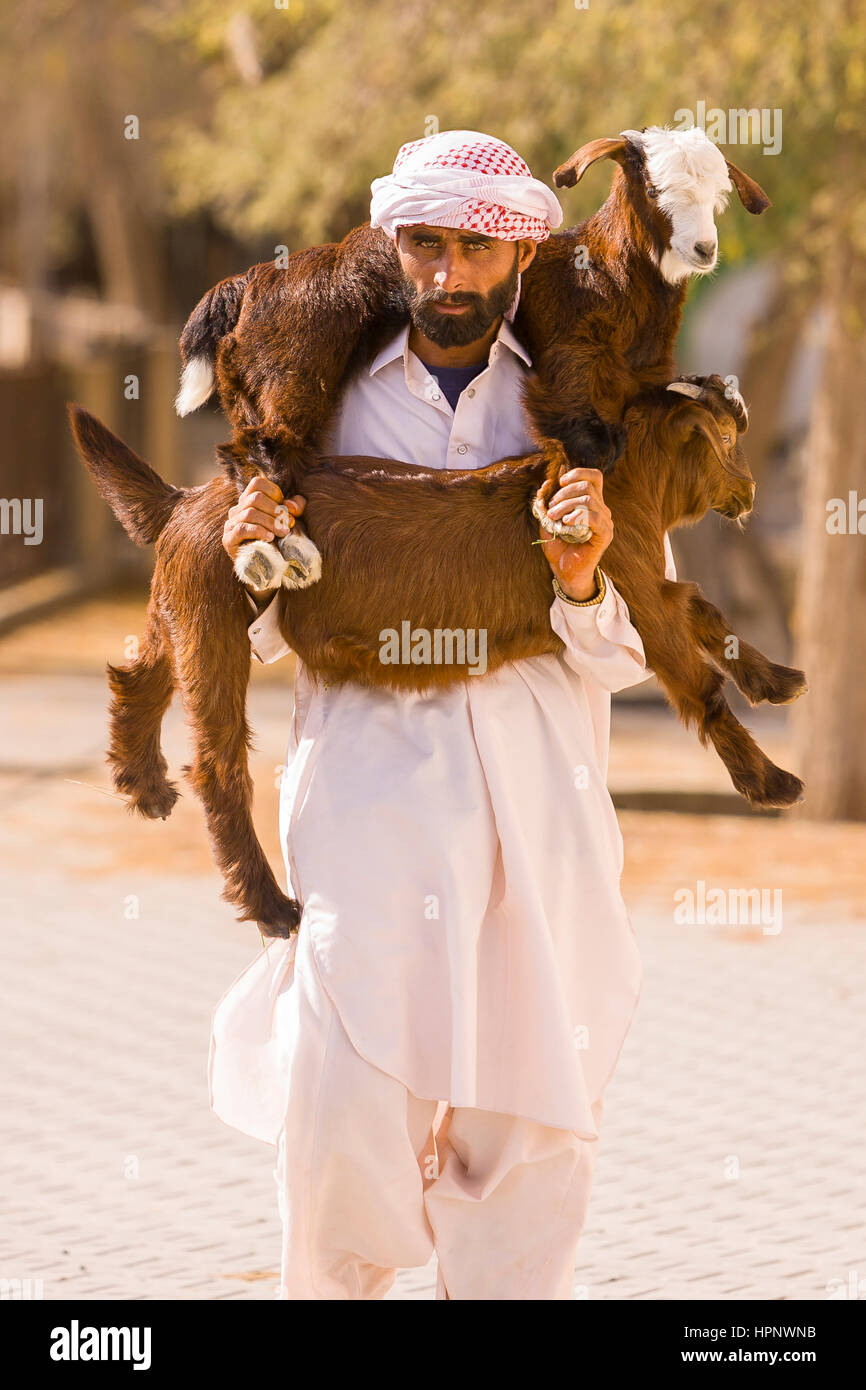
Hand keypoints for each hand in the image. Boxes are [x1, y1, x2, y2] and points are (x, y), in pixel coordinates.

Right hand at [222, 476, 305, 599]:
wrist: (267, 568)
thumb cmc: (279, 541)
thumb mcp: (290, 520)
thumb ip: (295, 507)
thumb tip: (291, 506)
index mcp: (249, 500)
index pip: (257, 483)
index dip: (274, 492)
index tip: (285, 509)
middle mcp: (237, 509)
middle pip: (255, 498)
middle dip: (275, 511)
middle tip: (289, 525)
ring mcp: (231, 524)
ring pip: (250, 513)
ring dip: (270, 522)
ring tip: (283, 533)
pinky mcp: (228, 539)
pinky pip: (242, 529)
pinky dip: (259, 531)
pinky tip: (270, 538)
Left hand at [539, 467, 612, 599]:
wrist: (564, 571)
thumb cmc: (558, 546)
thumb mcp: (548, 520)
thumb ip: (546, 503)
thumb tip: (545, 484)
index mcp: (592, 503)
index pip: (594, 477)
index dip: (578, 473)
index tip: (560, 482)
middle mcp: (602, 509)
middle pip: (587, 486)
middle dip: (564, 493)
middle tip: (551, 509)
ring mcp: (605, 522)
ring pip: (588, 500)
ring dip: (566, 505)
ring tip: (553, 517)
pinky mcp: (605, 535)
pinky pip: (595, 517)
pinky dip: (578, 516)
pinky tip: (566, 523)